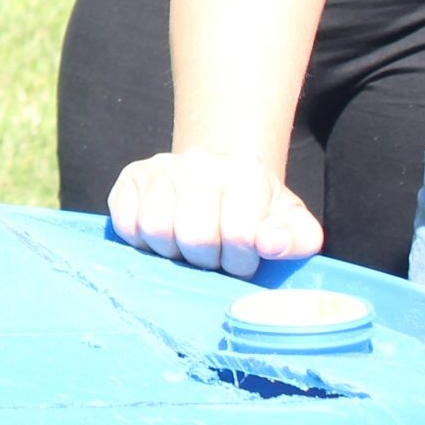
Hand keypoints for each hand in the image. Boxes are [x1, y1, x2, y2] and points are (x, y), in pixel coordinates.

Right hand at [107, 148, 323, 276]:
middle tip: (214, 256)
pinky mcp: (131, 177)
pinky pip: (126, 224)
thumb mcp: (291, 224)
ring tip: (188, 247)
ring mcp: (161, 167)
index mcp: (247, 171)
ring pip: (155, 229)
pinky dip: (141, 242)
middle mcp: (200, 162)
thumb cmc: (258, 210)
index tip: (243, 258)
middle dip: (206, 261)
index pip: (239, 237)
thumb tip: (271, 243)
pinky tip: (164, 237)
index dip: (240, 262)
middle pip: (194, 236)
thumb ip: (298, 238)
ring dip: (173, 253)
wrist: (221, 175)